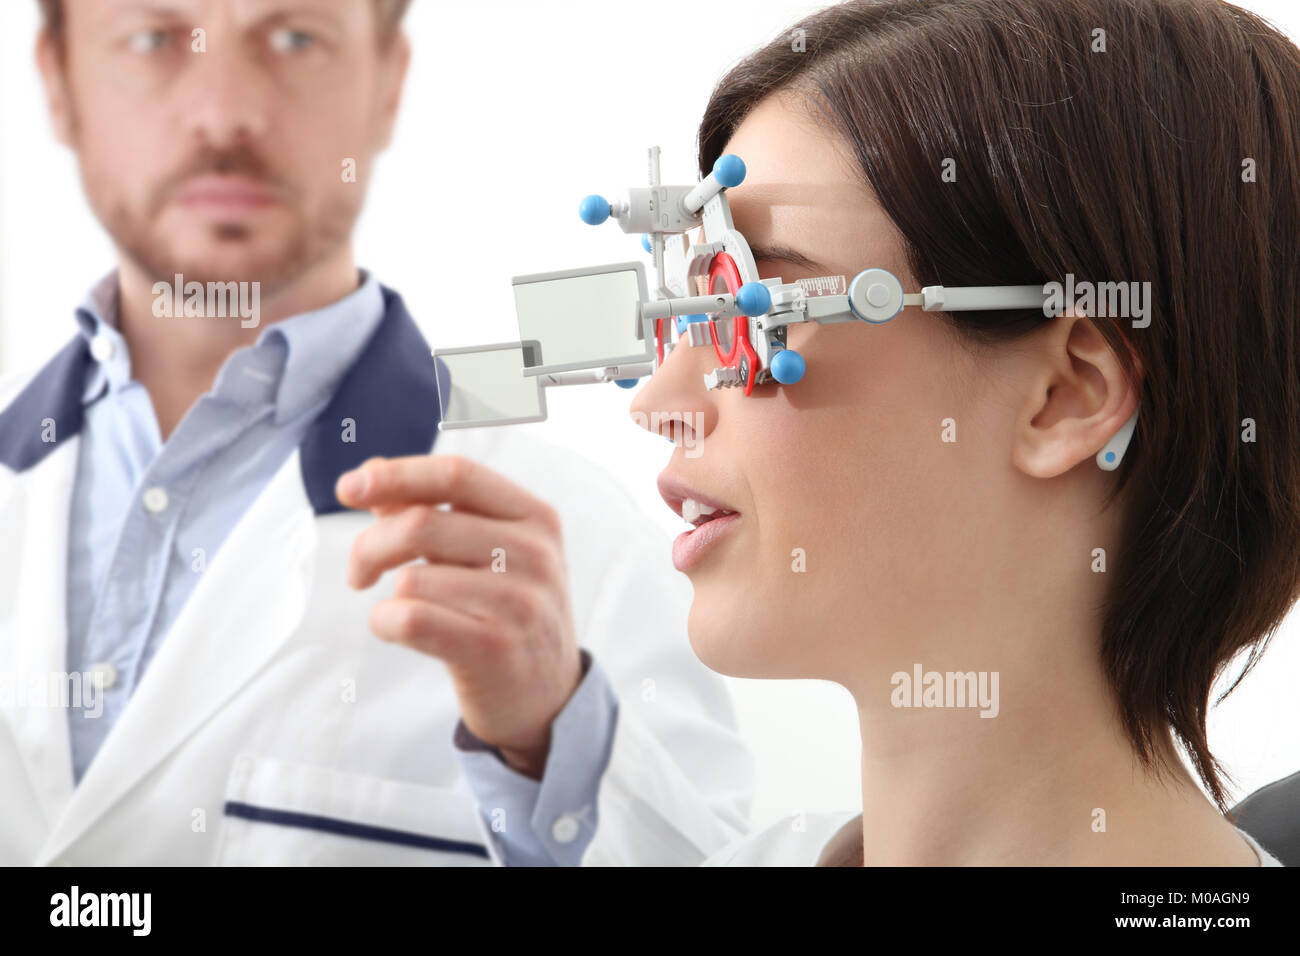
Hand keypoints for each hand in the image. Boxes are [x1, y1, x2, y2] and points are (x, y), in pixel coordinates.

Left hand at [336, 454, 581, 778]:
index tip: (349, 488)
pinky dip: (385, 621)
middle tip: (358, 572)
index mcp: (534, 516)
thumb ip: (437, 513)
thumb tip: (371, 477)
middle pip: (422, 524)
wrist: (549, 695)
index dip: (397, 475)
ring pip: (413, 577)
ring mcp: (520, 602)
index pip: (456, 475)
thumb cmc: (507, 612)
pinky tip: (392, 626)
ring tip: (396, 608)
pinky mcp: (497, 649)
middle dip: (370, 545)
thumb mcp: (489, 554)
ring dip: (385, 594)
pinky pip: (412, 620)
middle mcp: (535, 553)